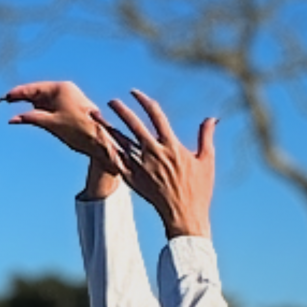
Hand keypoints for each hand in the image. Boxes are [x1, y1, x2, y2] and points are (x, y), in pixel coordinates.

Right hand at [0, 81, 129, 180]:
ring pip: (45, 99)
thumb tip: (13, 119)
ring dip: (32, 105)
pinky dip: (41, 110)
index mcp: (60, 89)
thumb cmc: (78, 130)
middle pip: (39, 91)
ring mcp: (70, 98)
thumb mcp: (50, 123)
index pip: (33, 88)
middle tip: (7, 101)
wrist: (102, 141)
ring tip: (19, 111)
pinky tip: (33, 115)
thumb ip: (30, 118)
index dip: (18, 93)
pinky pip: (52, 105)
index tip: (5, 97)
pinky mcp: (73, 107)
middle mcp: (66, 90)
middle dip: (24, 97)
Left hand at [100, 89, 215, 239]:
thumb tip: (212, 118)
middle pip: (134, 126)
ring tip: (94, 116)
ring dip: (107, 127)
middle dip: (121, 111)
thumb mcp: (206, 160)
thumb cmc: (199, 188)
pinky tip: (96, 140)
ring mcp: (141, 166)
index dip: (144, 101)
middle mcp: (154, 153)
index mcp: (172, 146)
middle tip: (111, 101)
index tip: (134, 92)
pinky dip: (106, 149)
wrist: (184, 214)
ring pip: (120, 141)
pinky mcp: (132, 178)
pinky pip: (115, 161)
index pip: (156, 116)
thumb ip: (206, 136)